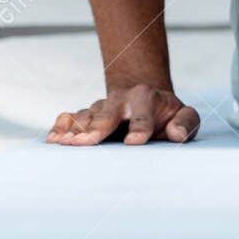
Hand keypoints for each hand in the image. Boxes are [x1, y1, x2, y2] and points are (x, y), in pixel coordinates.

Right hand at [47, 85, 200, 145]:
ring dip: (74, 129)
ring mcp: (101, 107)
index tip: (133, 142)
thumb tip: (176, 133)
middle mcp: (120, 101)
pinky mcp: (87, 115)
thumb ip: (186, 123)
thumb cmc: (166, 113)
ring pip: (86, 116)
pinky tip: (52, 138)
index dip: (139, 127)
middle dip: (97, 128)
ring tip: (63, 143)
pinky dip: (60, 126)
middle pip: (107, 114)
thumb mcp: (184, 114)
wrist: (144, 95)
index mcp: (147, 99)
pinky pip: (70, 117)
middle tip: (85, 142)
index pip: (143, 115)